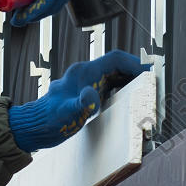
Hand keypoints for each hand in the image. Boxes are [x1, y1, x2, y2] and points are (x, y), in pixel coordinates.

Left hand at [6, 51, 148, 153]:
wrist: (33, 127)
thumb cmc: (48, 120)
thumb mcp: (66, 114)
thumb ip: (80, 104)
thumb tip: (91, 96)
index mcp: (83, 73)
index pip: (114, 59)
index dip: (133, 62)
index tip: (148, 71)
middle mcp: (85, 74)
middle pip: (116, 65)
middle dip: (135, 70)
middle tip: (151, 81)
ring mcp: (85, 82)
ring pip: (113, 74)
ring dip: (129, 79)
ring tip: (144, 89)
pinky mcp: (85, 92)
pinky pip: (108, 84)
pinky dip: (121, 87)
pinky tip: (128, 98)